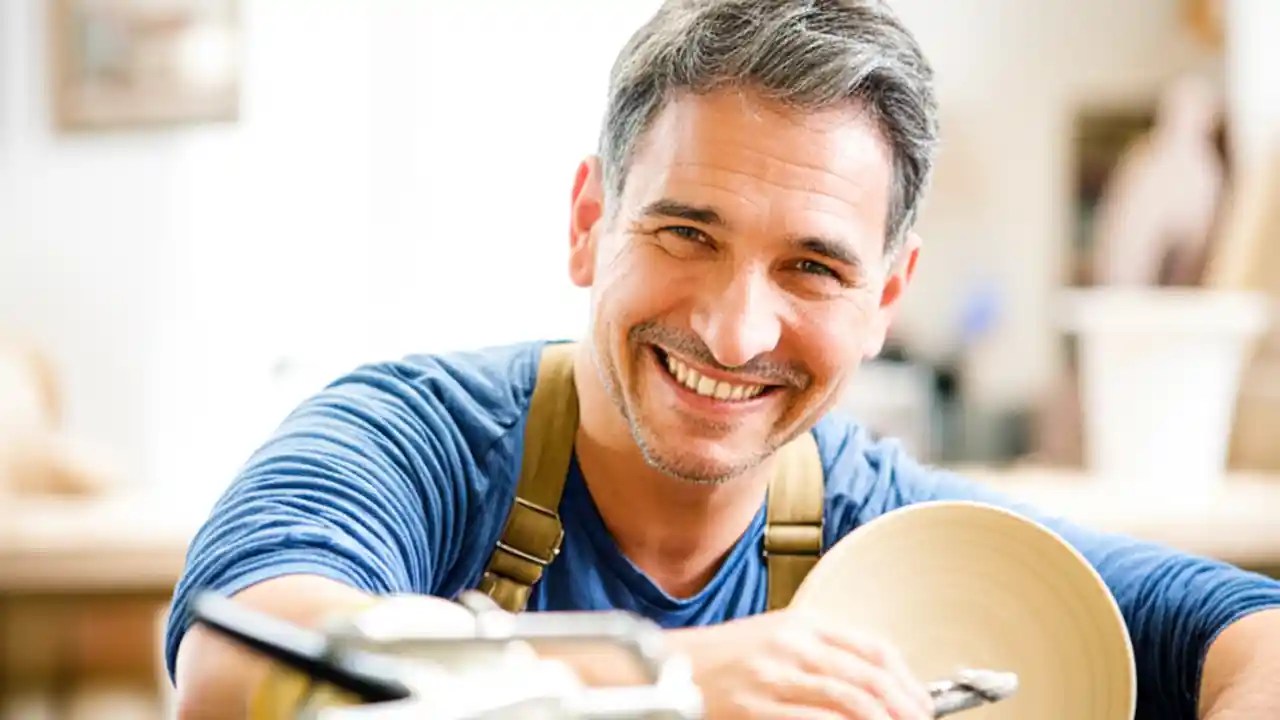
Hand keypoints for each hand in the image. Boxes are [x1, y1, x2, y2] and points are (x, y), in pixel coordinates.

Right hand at [665, 608, 933, 718]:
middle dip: (906, 708)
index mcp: (801, 623)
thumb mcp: (775, 640)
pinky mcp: (759, 709)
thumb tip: (875, 684)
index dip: (907, 680)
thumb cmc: (723, 661)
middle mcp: (793, 645)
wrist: (670, 671)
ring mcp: (775, 677)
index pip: (874, 647)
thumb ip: (820, 653)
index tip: (921, 704)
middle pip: (871, 678)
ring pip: (853, 702)